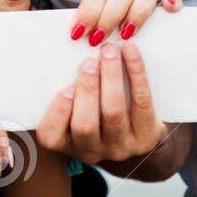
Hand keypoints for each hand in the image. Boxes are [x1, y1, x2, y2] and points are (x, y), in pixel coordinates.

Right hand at [36, 37, 173, 168]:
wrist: (138, 134)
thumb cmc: (96, 111)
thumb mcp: (75, 108)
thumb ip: (66, 87)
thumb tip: (64, 46)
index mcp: (66, 142)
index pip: (51, 136)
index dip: (57, 112)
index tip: (65, 87)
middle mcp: (91, 150)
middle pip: (85, 124)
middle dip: (87, 90)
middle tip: (89, 62)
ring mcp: (120, 147)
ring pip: (113, 113)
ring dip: (110, 78)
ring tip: (109, 52)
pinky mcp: (145, 137)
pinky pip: (141, 103)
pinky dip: (136, 74)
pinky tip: (130, 52)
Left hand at [66, 0, 178, 47]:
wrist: (129, 68)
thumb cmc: (97, 55)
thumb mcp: (83, 45)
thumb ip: (77, 37)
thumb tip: (64, 36)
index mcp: (104, 0)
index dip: (88, 11)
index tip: (79, 34)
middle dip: (109, 15)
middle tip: (99, 39)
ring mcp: (146, 4)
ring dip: (136, 12)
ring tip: (126, 34)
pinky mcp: (167, 14)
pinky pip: (172, 1)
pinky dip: (172, 1)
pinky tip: (169, 8)